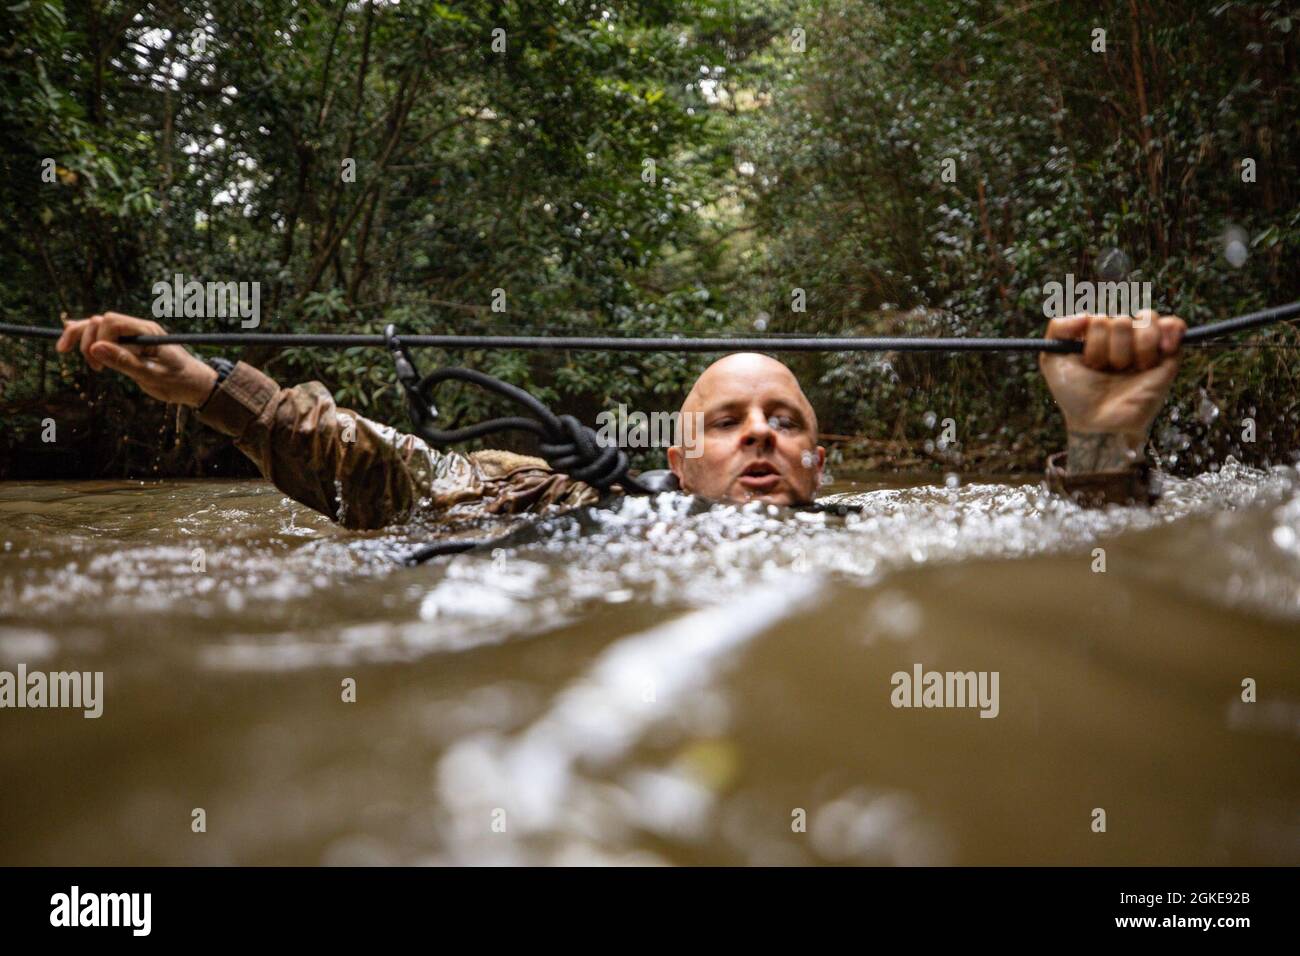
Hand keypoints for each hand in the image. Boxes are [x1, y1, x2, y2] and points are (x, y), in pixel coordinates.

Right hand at [55, 312, 217, 406]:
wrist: (195, 385)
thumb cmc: (179, 381)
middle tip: (95, 368)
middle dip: (88, 340)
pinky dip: (86, 338)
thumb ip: (124, 362)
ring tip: (79, 359)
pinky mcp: (128, 345)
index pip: (111, 321)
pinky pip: (104, 336)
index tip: (98, 363)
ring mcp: (133, 336)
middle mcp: (138, 329)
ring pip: (98, 327)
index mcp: (147, 332)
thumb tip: (95, 347)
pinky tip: (68, 338)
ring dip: (84, 340)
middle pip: (101, 321)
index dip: (97, 338)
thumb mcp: (152, 375)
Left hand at [1039, 311, 1185, 469]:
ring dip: (1133, 348)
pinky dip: (1169, 330)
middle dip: (1109, 349)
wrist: (1099, 423)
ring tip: (1128, 370)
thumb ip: (1058, 328)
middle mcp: (1122, 337)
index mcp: (1098, 335)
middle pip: (1120, 320)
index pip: (1099, 318)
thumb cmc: (1076, 395)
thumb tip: (1086, 313)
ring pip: (1145, 320)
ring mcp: (1145, 345)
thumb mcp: (1052, 360)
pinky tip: (1162, 348)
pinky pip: (1174, 325)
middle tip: (1107, 371)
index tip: (1087, 363)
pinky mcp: (1168, 356)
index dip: (1091, 341)